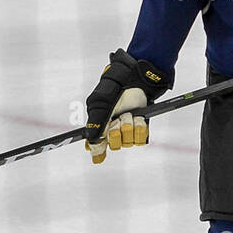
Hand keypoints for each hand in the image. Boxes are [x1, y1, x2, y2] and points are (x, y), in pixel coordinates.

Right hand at [84, 49, 172, 163]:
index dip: (98, 150)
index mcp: (100, 126)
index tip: (100, 149)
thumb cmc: (116, 90)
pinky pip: (140, 139)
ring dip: (128, 126)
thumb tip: (91, 140)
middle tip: (118, 118)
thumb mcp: (101, 104)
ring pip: (128, 142)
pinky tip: (138, 118)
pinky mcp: (141, 130)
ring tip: (129, 113)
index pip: (96, 146)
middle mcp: (113, 131)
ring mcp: (128, 132)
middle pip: (114, 145)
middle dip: (116, 131)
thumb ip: (96, 122)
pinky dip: (139, 128)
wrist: (136, 81)